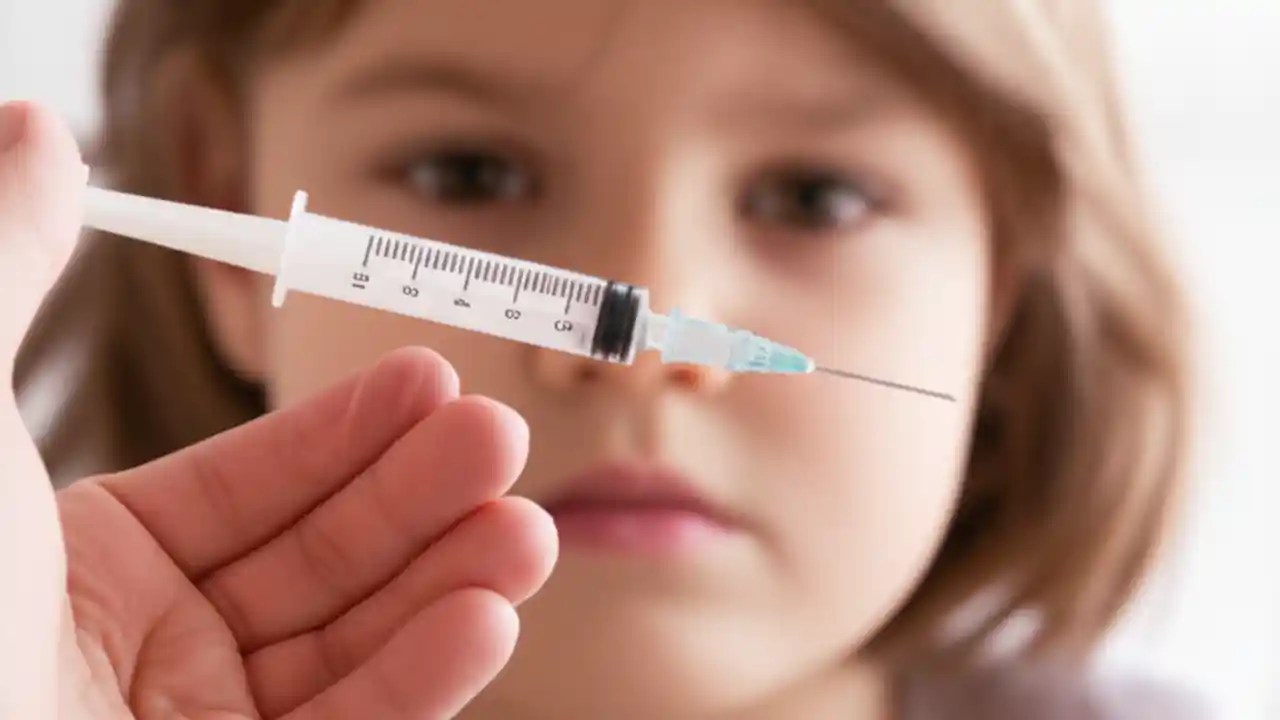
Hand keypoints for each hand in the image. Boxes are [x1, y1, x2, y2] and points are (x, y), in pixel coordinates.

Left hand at [0, 102, 557, 718]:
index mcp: (85, 564)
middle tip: (498, 440)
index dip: (342, 431)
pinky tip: (486, 616)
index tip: (426, 379)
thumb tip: (34, 129)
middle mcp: (144, 650)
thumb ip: (10, 267)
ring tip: (525, 530)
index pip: (250, 484)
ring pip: (349, 645)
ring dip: (446, 582)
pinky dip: (422, 678)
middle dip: (418, 497)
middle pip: (318, 560)